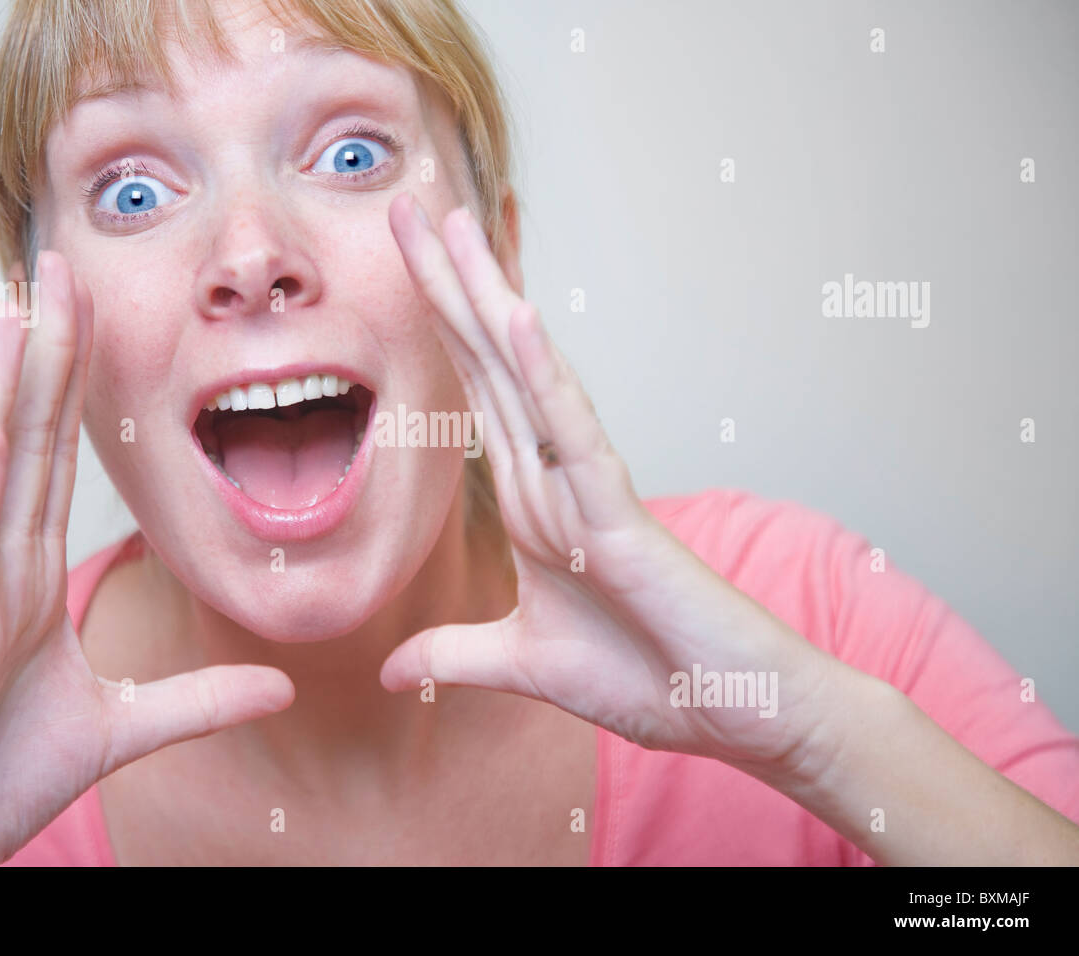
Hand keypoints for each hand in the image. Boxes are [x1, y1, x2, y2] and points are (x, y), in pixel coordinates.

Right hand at [0, 252, 293, 865]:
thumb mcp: (126, 728)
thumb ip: (200, 699)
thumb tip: (282, 686)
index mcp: (28, 577)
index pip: (58, 462)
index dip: (73, 390)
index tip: (91, 319)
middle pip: (26, 441)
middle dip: (46, 356)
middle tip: (62, 270)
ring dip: (4, 390)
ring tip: (24, 309)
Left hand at [380, 191, 846, 775]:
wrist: (728, 710)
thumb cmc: (646, 675)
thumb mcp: (523, 664)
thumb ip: (455, 654)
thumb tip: (388, 668)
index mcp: (529, 500)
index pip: (472, 394)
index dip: (434, 330)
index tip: (397, 266)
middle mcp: (553, 475)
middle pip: (487, 362)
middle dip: (443, 284)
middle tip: (404, 203)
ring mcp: (586, 486)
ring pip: (525, 376)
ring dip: (486, 298)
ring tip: (450, 225)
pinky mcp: (619, 512)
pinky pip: (573, 433)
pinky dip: (544, 375)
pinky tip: (515, 316)